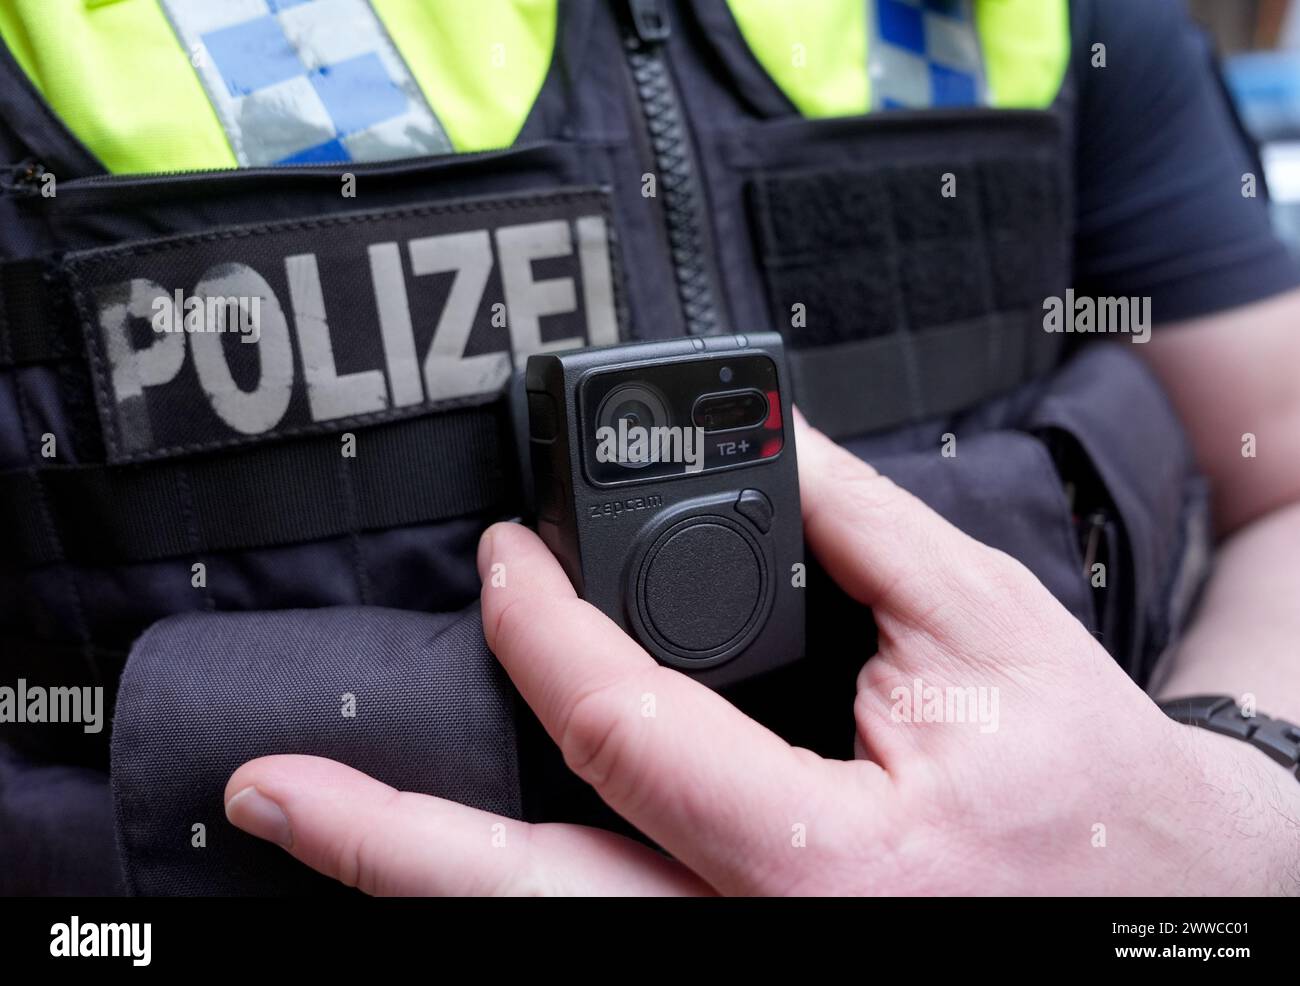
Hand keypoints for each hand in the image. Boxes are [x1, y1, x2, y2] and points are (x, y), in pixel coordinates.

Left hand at [225, 417, 1299, 894]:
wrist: (1159, 894)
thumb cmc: (1084, 773)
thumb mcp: (981, 623)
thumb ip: (855, 526)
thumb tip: (754, 439)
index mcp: (835, 854)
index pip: (630, 731)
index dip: (545, 629)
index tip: (506, 559)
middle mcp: (772, 938)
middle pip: (536, 902)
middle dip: (385, 844)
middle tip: (270, 788)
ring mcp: (748, 967)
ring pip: (552, 941)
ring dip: (414, 886)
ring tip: (305, 831)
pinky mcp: (748, 959)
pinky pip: (605, 937)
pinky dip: (513, 898)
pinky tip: (449, 857)